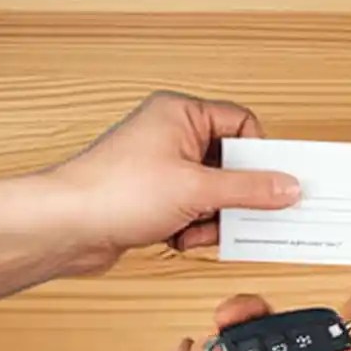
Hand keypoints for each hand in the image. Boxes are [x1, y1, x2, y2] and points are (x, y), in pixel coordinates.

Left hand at [49, 90, 299, 270]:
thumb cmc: (112, 193)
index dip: (259, 154)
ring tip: (197, 228)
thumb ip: (250, 189)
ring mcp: (163, 166)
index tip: (274, 181)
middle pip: (231, 162)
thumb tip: (287, 186)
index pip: (241, 122)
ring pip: (216, 191)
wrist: (64, 227)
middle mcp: (171, 134)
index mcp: (181, 113)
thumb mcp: (197, 189)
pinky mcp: (155, 196)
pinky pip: (196, 209)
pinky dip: (195, 227)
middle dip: (236, 195)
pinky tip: (180, 236)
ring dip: (214, 216)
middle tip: (244, 212)